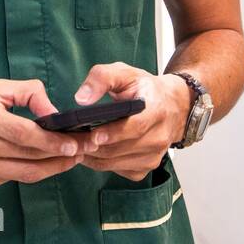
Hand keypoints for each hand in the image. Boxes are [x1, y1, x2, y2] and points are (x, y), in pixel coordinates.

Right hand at [0, 79, 83, 190]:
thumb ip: (26, 94)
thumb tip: (54, 112)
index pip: (25, 135)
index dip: (53, 142)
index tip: (76, 142)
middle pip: (29, 158)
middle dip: (62, 156)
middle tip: (85, 149)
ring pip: (24, 175)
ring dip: (52, 168)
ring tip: (72, 158)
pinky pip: (10, 178)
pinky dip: (30, 170)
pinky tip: (43, 162)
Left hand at [73, 63, 191, 181]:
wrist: (172, 106)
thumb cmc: (146, 89)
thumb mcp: (125, 73)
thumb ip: (102, 78)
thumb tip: (82, 97)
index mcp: (156, 111)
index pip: (135, 127)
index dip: (113, 133)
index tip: (93, 134)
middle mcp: (159, 137)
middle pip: (122, 149)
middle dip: (94, 146)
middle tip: (71, 139)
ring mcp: (154, 156)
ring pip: (116, 162)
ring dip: (94, 156)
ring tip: (76, 144)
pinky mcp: (146, 167)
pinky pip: (118, 170)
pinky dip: (101, 163)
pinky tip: (92, 151)